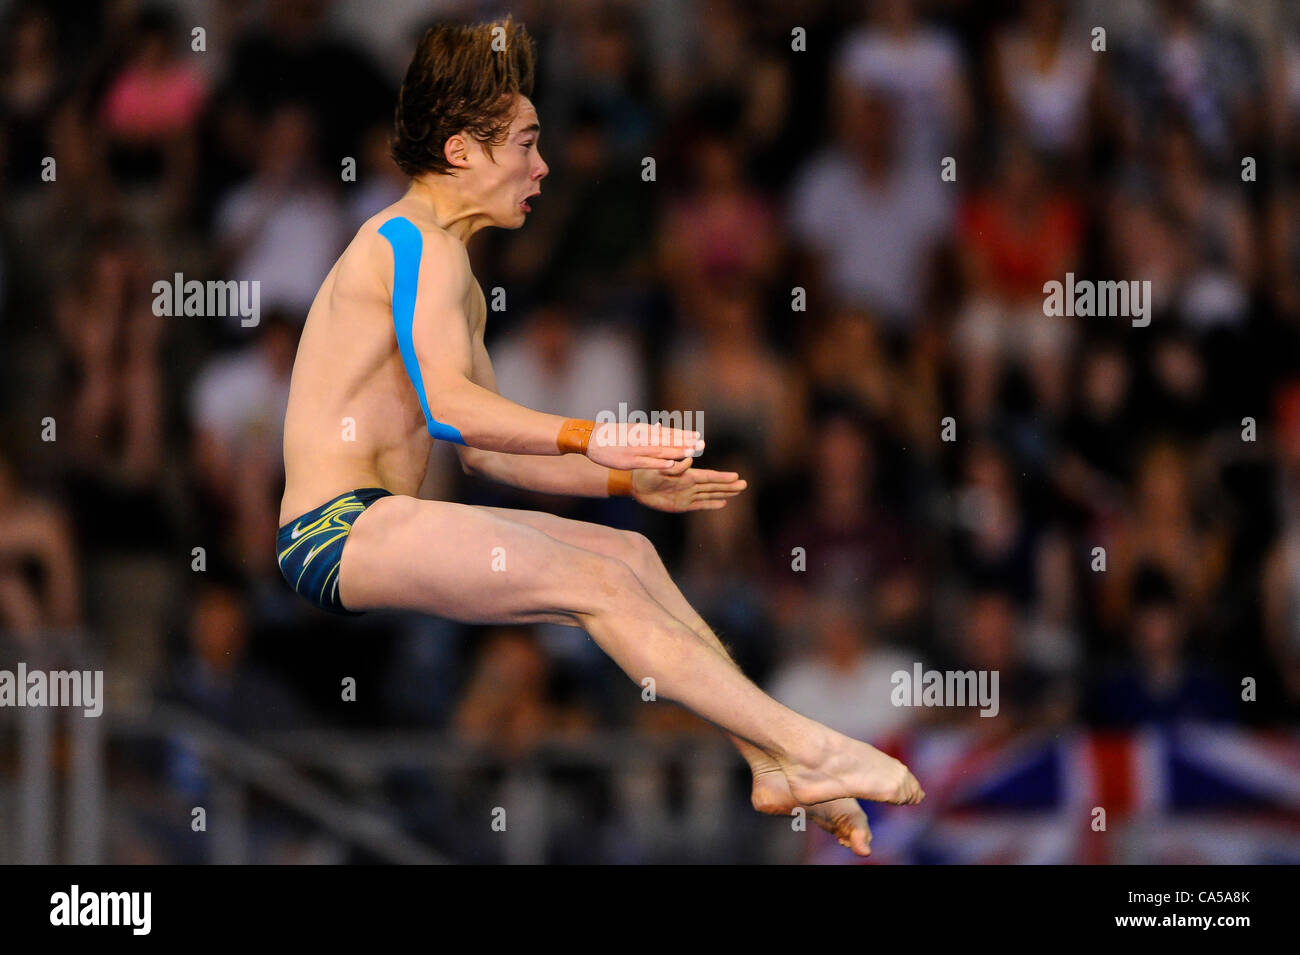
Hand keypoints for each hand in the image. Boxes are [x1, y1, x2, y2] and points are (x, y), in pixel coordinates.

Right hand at [584, 420, 702, 470]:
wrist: (591, 438)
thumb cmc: (610, 435)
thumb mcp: (631, 429)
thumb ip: (646, 431)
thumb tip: (660, 428)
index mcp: (643, 431)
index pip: (667, 433)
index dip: (683, 434)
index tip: (697, 435)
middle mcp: (642, 439)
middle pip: (668, 441)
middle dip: (685, 442)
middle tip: (702, 444)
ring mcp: (636, 450)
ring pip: (661, 451)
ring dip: (677, 451)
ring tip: (692, 452)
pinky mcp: (629, 461)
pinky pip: (648, 462)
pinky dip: (660, 463)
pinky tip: (672, 464)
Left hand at [631, 456, 746, 512]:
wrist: (635, 484)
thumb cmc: (646, 473)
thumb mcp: (660, 468)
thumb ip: (675, 466)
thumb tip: (689, 459)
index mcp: (686, 475)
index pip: (708, 477)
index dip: (722, 477)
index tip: (736, 476)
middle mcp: (690, 485)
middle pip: (713, 486)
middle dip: (729, 486)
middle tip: (744, 485)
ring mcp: (687, 495)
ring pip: (710, 495)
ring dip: (724, 494)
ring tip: (738, 492)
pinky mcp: (681, 505)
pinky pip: (700, 505)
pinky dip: (711, 505)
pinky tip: (723, 503)